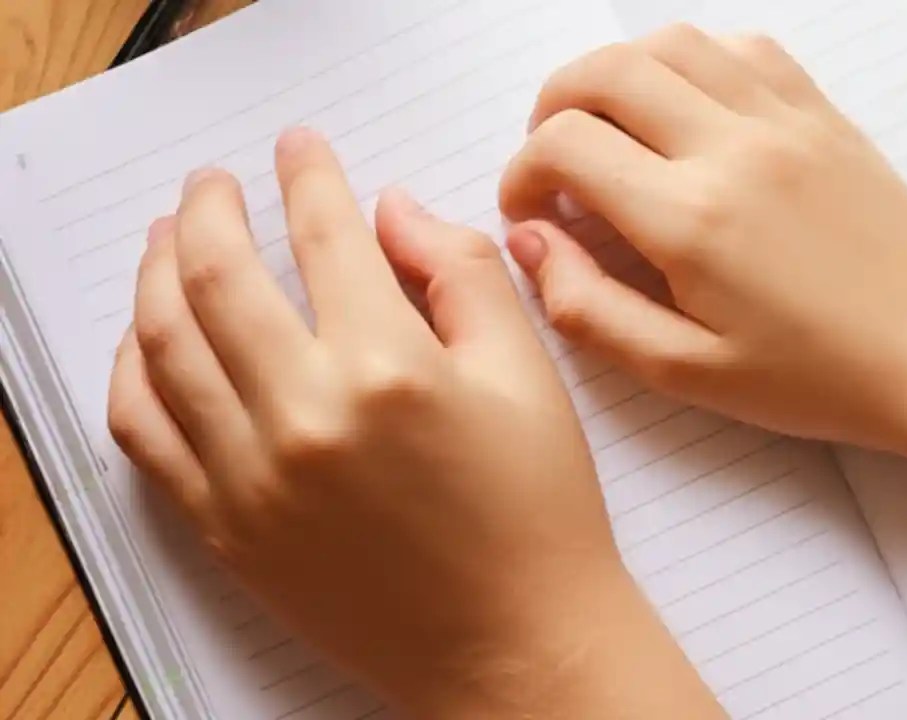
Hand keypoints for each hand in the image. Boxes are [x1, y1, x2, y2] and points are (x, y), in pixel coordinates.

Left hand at [107, 128, 715, 716]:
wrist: (514, 645)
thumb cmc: (537, 513)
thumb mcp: (530, 376)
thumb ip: (462, 273)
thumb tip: (393, 210)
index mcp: (390, 368)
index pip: (326, 236)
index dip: (310, 176)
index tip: (301, 148)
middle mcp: (305, 416)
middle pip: (220, 275)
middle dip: (211, 208)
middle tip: (215, 182)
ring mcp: (252, 476)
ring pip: (163, 345)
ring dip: (156, 273)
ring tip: (169, 239)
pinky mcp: (228, 528)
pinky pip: (145, 431)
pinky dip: (132, 370)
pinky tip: (147, 339)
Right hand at [500, 25, 906, 449]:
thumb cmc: (815, 377)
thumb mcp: (685, 373)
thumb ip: (591, 309)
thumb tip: (532, 241)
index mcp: (691, 221)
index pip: (566, 144)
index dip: (523, 172)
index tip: (532, 211)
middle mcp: (734, 150)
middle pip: (605, 71)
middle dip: (553, 106)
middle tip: (554, 159)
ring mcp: (785, 121)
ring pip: (670, 43)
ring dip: (617, 73)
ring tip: (612, 127)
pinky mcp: (823, 114)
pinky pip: (743, 46)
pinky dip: (693, 59)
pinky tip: (687, 109)